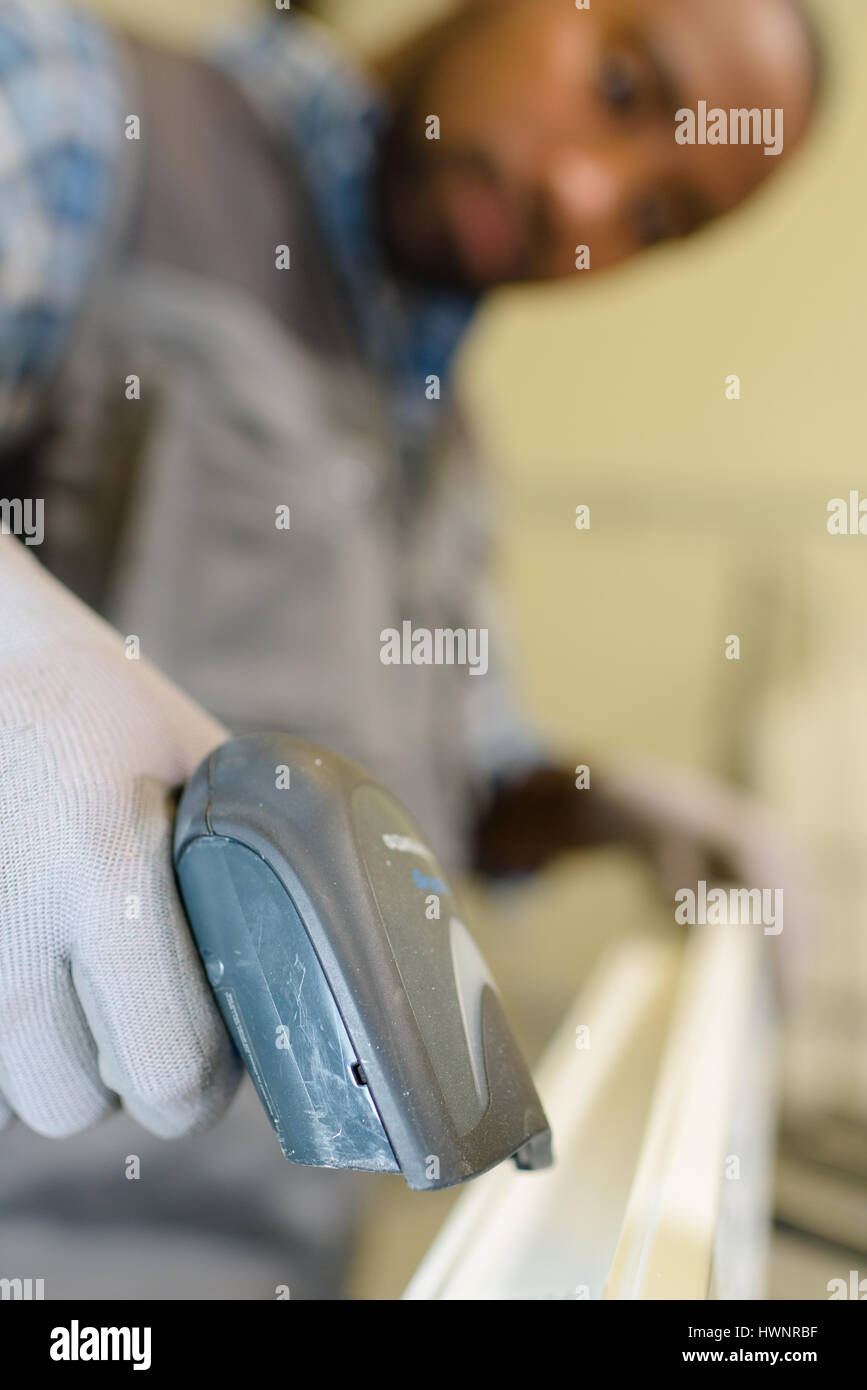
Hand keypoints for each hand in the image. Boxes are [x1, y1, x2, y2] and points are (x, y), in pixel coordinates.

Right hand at [0, 539, 241, 1138]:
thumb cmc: (103, 708)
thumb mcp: (200, 765)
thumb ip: (251, 858)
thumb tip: (321, 953)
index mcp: (111, 865)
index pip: (172, 1068)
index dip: (202, 1080)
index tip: (212, 1050)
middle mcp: (19, 915)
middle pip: (78, 1106)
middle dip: (125, 1075)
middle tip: (144, 1014)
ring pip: (15, 1094)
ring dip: (58, 1061)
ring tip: (81, 980)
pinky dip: (8, 1041)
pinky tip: (34, 968)